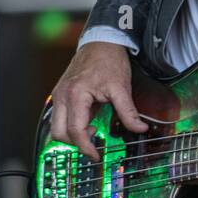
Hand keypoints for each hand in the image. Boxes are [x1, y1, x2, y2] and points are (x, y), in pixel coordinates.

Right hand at [50, 42, 147, 159]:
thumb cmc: (108, 60)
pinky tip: (88, 121)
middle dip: (76, 143)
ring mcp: (59, 95)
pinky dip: (71, 125)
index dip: (86, 147)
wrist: (101, 41)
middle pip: (59, 133)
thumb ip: (129, 112)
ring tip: (93, 129)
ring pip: (56, 127)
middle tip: (95, 143)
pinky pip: (60, 118)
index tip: (97, 155)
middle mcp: (62, 96)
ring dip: (72, 135)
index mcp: (75, 95)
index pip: (75, 131)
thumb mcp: (122, 87)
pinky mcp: (61, 94)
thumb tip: (140, 129)